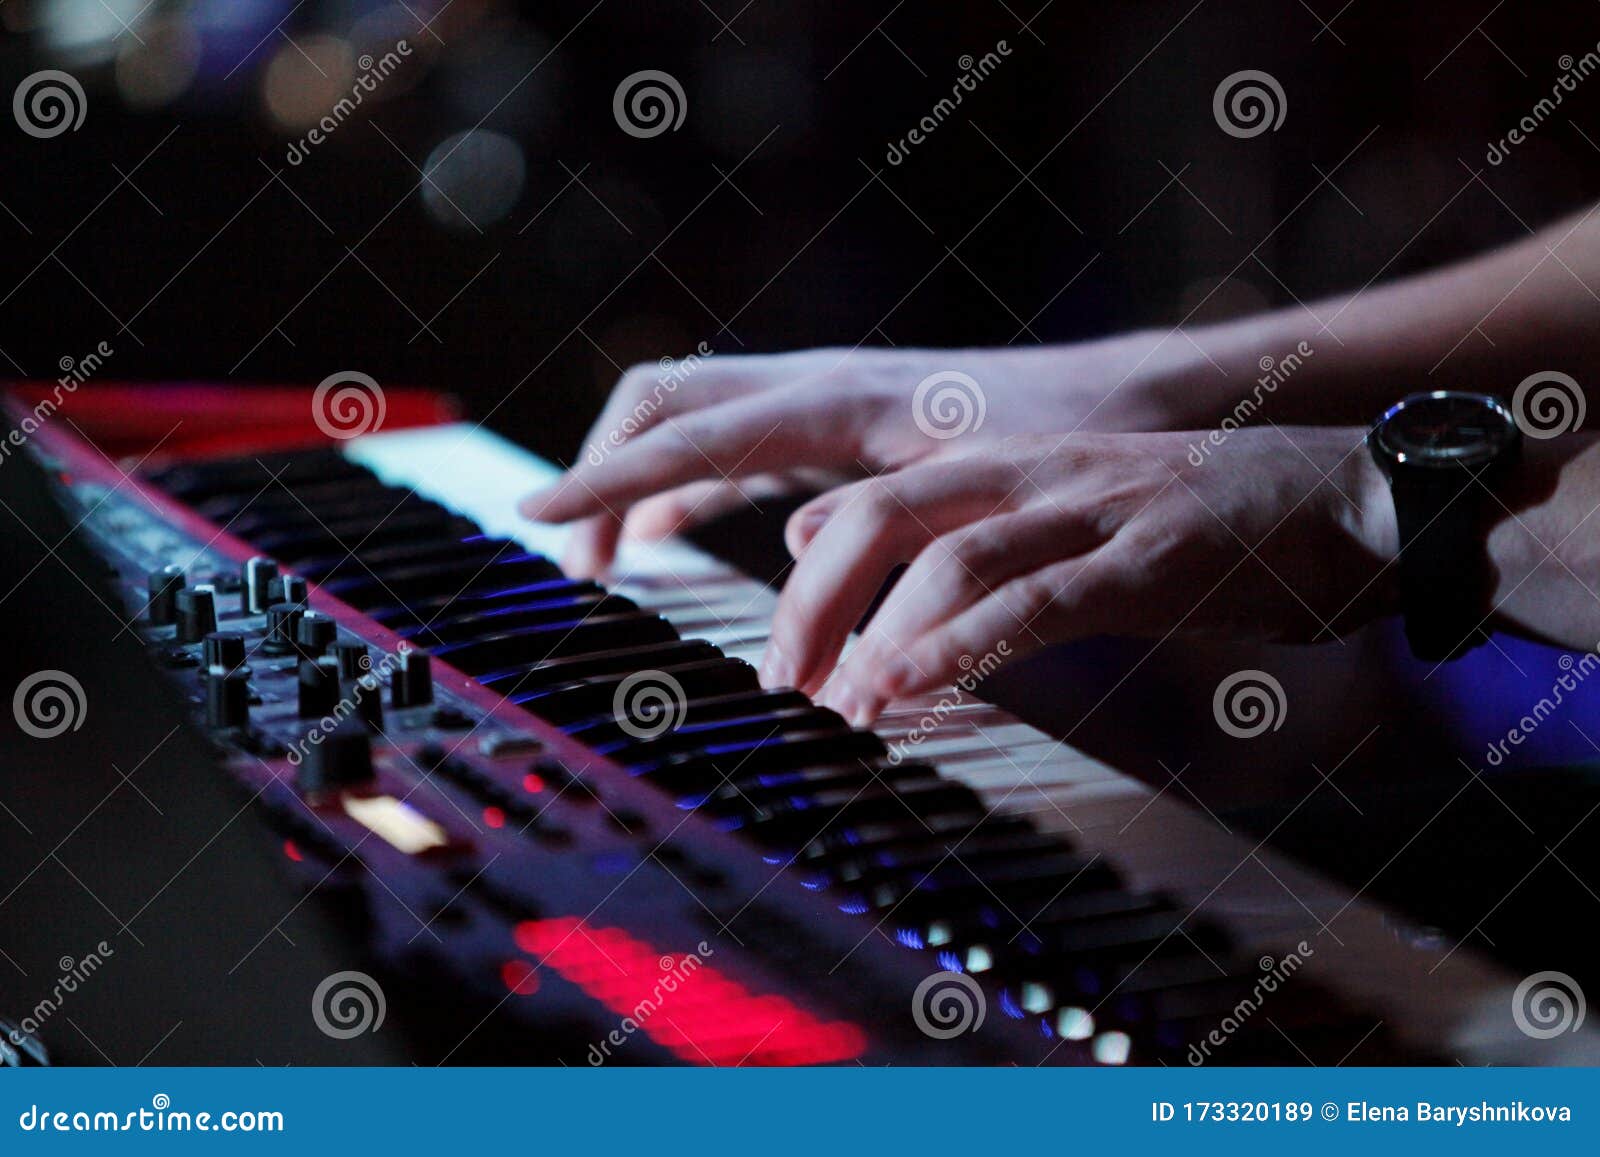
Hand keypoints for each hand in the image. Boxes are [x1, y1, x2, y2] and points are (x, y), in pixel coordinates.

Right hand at [519, 336, 1192, 574]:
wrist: (1122, 401)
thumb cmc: (1068, 441)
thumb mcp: (984, 483)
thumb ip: (891, 517)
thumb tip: (792, 555)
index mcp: (835, 396)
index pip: (690, 430)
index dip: (607, 479)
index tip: (536, 516)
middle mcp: (812, 386)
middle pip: (664, 403)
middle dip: (602, 471)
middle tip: (571, 561)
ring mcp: (817, 404)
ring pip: (689, 423)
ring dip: (635, 482)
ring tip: (603, 563)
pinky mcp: (833, 429)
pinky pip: (731, 452)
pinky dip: (683, 491)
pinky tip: (668, 538)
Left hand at [772, 428, 1398, 723]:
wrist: (1359, 496)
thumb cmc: (1210, 521)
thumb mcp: (1073, 514)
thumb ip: (967, 529)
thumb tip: (847, 538)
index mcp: (1012, 465)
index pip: (873, 498)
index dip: (804, 573)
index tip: (770, 650)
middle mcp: (1037, 473)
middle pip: (884, 517)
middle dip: (811, 604)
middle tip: (776, 686)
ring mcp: (1094, 509)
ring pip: (948, 552)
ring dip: (873, 635)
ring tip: (829, 706)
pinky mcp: (1152, 557)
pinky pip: (1034, 601)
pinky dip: (957, 647)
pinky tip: (904, 689)